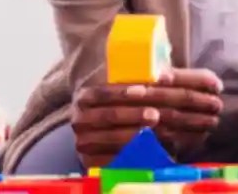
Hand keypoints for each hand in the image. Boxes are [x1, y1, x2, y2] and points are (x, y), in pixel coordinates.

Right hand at [71, 68, 222, 167]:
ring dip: (135, 134)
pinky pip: (111, 158)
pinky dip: (130, 153)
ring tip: (156, 131)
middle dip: (134, 114)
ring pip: (111, 138)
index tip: (145, 90)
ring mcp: (82, 142)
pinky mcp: (89, 161)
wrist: (98, 133)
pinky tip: (147, 149)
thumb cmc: (116, 106)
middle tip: (156, 114)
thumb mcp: (118, 91)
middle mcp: (78, 120)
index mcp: (83, 98)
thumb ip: (134, 83)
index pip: (103, 92)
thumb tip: (158, 74)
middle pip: (109, 116)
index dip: (123, 91)